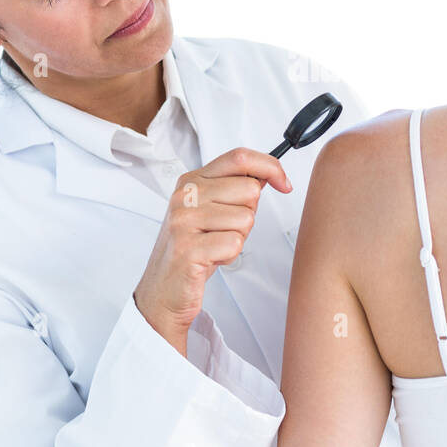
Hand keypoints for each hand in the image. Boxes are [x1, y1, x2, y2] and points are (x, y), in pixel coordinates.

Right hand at [133, 147, 291, 356]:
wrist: (162, 289)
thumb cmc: (191, 249)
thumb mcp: (209, 210)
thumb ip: (233, 189)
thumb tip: (267, 173)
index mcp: (191, 180)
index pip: (239, 157)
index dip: (270, 167)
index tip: (283, 183)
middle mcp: (185, 196)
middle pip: (249, 189)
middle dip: (248, 214)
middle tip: (225, 230)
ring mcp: (184, 221)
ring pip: (246, 218)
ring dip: (238, 237)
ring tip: (215, 245)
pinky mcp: (188, 249)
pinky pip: (235, 243)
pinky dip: (230, 255)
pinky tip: (212, 259)